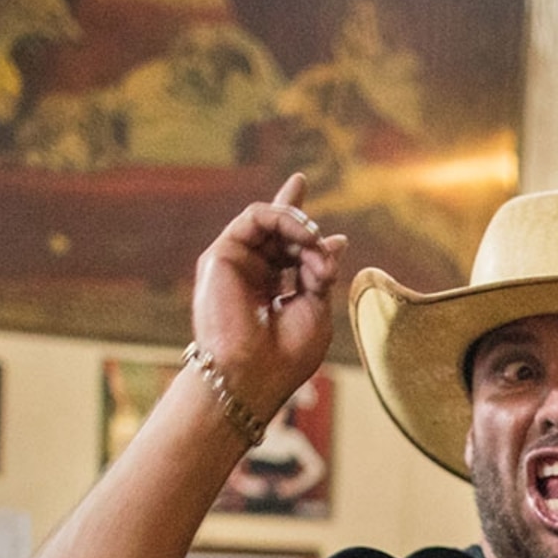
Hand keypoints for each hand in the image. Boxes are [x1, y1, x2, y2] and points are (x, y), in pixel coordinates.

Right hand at [191, 173, 348, 422]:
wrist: (252, 374)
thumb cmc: (286, 355)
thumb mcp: (316, 308)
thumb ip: (320, 271)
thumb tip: (336, 240)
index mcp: (269, 289)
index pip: (283, 244)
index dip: (295, 217)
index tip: (301, 183)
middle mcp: (249, 274)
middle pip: (277, 228)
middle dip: (309, 233)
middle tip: (325, 256)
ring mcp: (233, 264)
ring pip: (269, 221)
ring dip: (301, 229)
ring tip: (315, 248)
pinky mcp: (220, 255)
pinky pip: (254, 217)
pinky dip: (284, 218)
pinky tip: (304, 237)